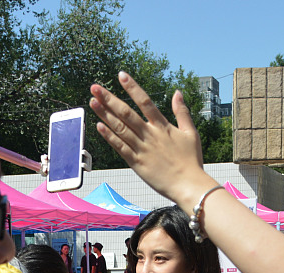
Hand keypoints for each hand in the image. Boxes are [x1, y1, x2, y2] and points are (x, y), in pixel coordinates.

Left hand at [89, 73, 209, 207]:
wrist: (189, 185)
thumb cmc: (191, 161)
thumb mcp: (191, 133)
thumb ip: (182, 112)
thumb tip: (177, 92)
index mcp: (163, 126)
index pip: (145, 102)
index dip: (132, 87)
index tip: (121, 75)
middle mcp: (150, 135)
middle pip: (126, 113)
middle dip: (109, 99)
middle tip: (95, 87)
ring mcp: (142, 149)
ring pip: (120, 128)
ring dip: (105, 114)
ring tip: (93, 102)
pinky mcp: (137, 163)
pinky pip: (120, 148)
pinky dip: (109, 137)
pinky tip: (99, 126)